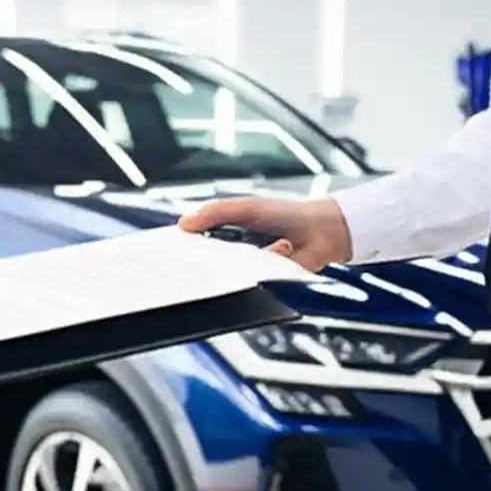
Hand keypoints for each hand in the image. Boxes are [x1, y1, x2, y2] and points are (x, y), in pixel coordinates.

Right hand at [178, 197, 352, 271]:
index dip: (183, 246)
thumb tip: (184, 223)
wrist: (322, 232)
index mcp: (227, 230)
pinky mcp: (263, 280)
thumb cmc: (286, 214)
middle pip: (209, 262)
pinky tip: (275, 251)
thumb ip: (216, 213)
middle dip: (202, 263)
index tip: (168, 250)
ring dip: (232, 267)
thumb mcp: (247, 208)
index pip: (197, 240)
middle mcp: (235, 251)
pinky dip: (258, 270)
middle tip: (190, 266)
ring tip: (245, 255)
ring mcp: (248, 266)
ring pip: (229, 274)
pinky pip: (250, 282)